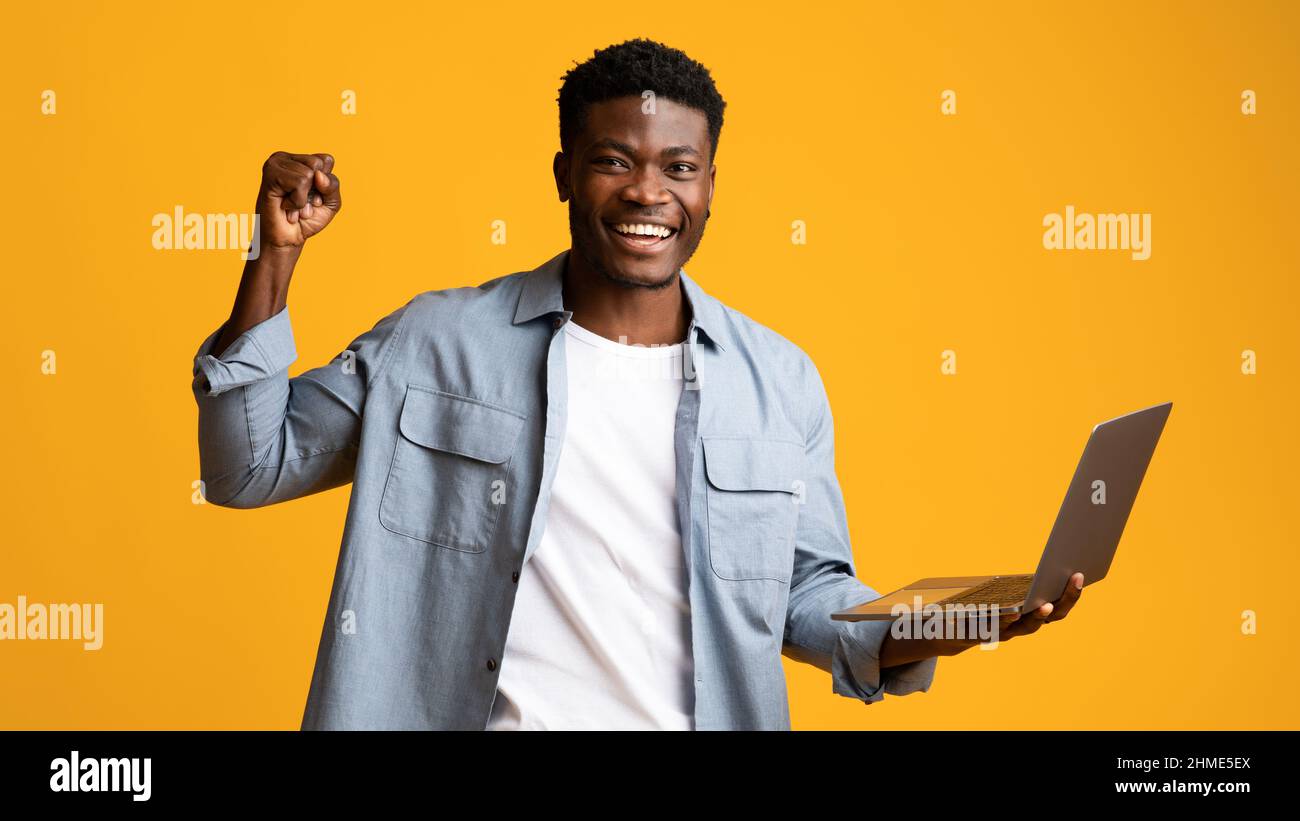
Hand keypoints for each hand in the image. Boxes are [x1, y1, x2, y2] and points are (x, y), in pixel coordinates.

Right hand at [257, 151, 341, 248]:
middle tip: (300, 202)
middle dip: (315, 191)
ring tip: (292, 206)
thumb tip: (318, 174)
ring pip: (309, 174)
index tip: (312, 196)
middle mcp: (287, 158)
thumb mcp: (331, 203)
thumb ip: (333, 185)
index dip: (325, 184)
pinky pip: (299, 183)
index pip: (327, 160)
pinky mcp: (270, 173)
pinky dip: (297, 201)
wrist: (287, 240)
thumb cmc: (307, 220)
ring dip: (304, 198)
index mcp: (300, 160)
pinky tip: (285, 206)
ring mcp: (276, 163)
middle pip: (318, 164)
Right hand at [879, 572, 1085, 668]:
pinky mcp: (1021, 619)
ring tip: (1075, 576)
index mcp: (971, 632)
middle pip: (1030, 626)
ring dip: (1062, 601)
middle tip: (1060, 590)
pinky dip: (1060, 598)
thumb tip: (858, 613)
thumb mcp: (913, 615)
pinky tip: (1071, 577)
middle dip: (1047, 609)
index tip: (1020, 609)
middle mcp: (997, 633)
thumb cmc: (923, 621)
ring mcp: (1013, 628)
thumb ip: (907, 612)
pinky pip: (1045, 612)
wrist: (938, 638)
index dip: (1008, 620)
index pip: (992, 628)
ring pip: (1044, 620)